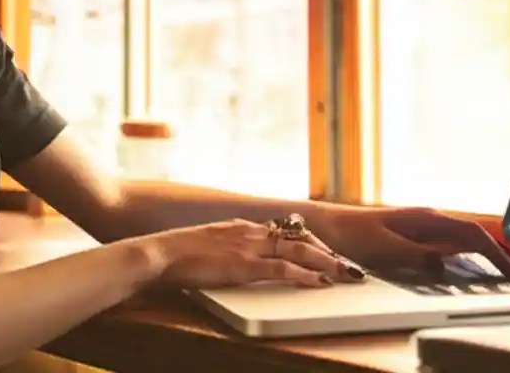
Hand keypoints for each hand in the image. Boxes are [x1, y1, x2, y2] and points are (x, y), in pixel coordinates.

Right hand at [137, 219, 362, 288]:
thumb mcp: (209, 244)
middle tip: (348, 264)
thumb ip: (228, 247)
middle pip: (300, 237)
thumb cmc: (177, 253)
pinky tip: (321, 282)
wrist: (160, 253)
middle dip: (328, 252)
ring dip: (327, 262)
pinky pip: (282, 268)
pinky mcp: (244, 264)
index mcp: (243, 226)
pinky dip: (305, 274)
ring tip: (347, 273)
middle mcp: (251, 231)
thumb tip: (236, 257)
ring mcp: (249, 246)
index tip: (327, 252)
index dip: (311, 242)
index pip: (286, 230)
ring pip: (299, 250)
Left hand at [319, 207, 509, 277]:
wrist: (330, 225)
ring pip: (470, 235)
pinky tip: (482, 258)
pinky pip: (457, 240)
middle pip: (478, 233)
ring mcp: (427, 225)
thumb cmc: (353, 235)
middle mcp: (432, 219)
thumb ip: (415, 255)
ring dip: (494, 249)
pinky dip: (477, 249)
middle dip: (504, 249)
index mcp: (427, 220)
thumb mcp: (383, 248)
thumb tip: (445, 263)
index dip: (496, 253)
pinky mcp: (421, 233)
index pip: (473, 235)